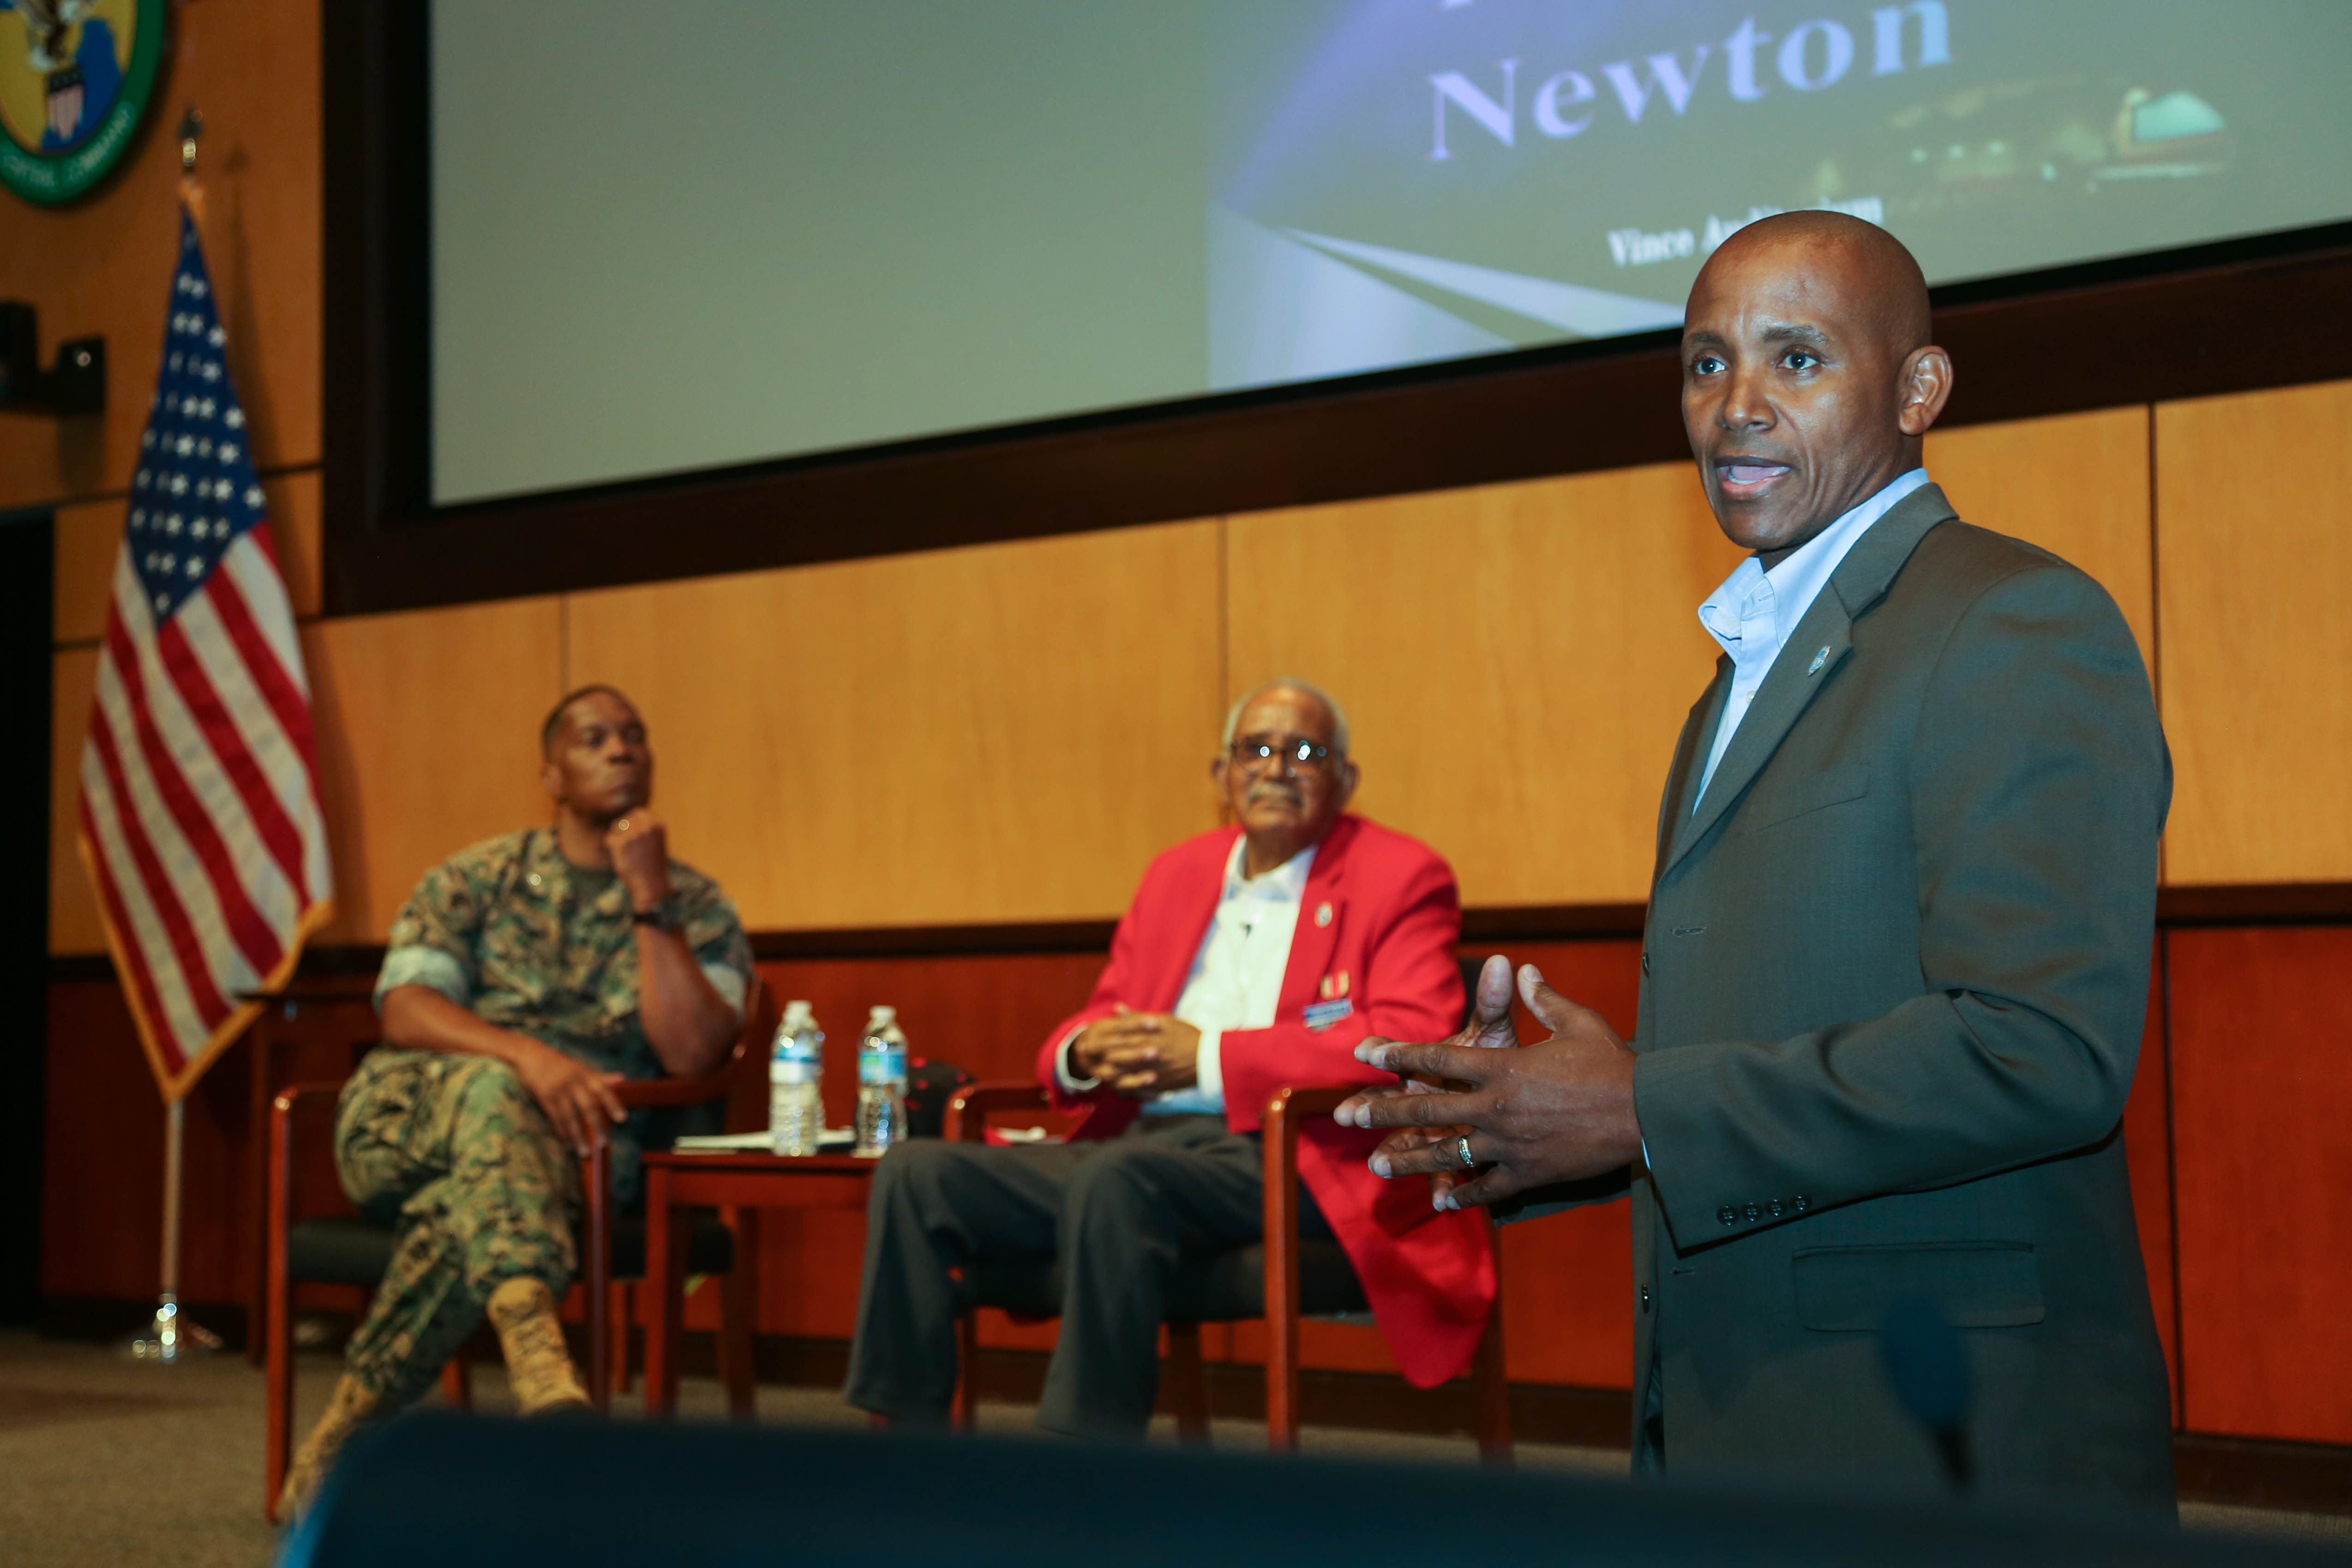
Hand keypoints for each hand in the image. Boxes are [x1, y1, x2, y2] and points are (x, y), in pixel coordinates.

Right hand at [514, 1041, 627, 1156]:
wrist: (532, 1055)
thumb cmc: (560, 1063)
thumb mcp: (581, 1067)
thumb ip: (601, 1076)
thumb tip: (623, 1078)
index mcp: (585, 1075)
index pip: (603, 1090)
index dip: (613, 1104)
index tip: (622, 1119)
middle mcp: (573, 1083)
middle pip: (587, 1107)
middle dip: (595, 1126)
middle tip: (603, 1143)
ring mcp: (558, 1092)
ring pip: (570, 1118)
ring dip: (577, 1136)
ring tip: (584, 1152)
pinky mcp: (545, 1099)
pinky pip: (555, 1119)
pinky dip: (562, 1133)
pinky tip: (568, 1145)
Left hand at [606, 809, 671, 909]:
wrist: (651, 885)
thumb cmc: (653, 866)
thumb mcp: (655, 842)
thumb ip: (645, 829)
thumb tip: (625, 820)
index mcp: (658, 825)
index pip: (638, 812)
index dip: (631, 820)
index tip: (629, 831)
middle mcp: (646, 827)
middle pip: (625, 819)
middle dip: (621, 828)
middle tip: (624, 843)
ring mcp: (633, 835)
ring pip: (616, 828)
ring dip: (617, 838)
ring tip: (625, 852)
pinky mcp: (621, 844)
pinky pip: (609, 839)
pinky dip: (611, 847)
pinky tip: (620, 857)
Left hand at [1070, 1006, 1201, 1096]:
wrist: (1210, 1059)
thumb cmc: (1187, 1036)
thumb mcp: (1164, 1021)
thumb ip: (1138, 1017)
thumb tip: (1117, 1008)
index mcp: (1147, 1037)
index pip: (1117, 1039)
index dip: (1100, 1040)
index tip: (1088, 1039)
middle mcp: (1146, 1056)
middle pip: (1115, 1058)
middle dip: (1099, 1057)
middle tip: (1086, 1055)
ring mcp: (1151, 1073)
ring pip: (1121, 1076)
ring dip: (1108, 1074)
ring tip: (1098, 1071)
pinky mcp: (1157, 1087)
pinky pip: (1134, 1091)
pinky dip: (1123, 1089)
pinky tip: (1116, 1086)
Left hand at [1333, 958, 1640, 1209]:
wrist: (1649, 1114)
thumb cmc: (1615, 1065)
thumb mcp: (1578, 1023)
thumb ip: (1542, 999)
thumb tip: (1521, 970)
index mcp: (1503, 1066)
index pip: (1437, 1056)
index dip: (1398, 1053)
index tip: (1364, 1052)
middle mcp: (1496, 1106)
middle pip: (1427, 1107)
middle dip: (1383, 1111)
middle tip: (1346, 1116)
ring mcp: (1509, 1144)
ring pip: (1446, 1153)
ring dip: (1409, 1159)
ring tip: (1378, 1165)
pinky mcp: (1529, 1174)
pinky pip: (1488, 1188)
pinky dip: (1466, 1195)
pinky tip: (1445, 1201)